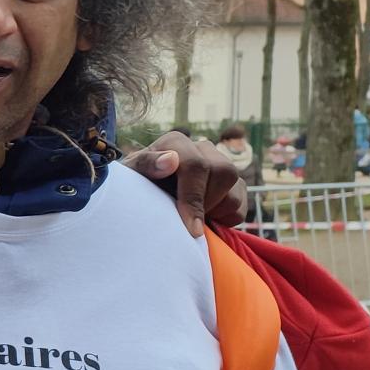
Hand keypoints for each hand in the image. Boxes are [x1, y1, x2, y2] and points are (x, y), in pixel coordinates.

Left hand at [124, 131, 244, 236]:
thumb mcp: (130, 176)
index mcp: (176, 142)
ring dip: (213, 212)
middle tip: (183, 220)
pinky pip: (239, 207)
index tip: (190, 227)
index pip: (196, 165)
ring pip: (235, 191)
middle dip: (206, 202)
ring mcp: (221, 166)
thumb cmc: (133, 186)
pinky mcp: (234, 186)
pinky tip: (201, 218)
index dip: (194, 197)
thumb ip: (146, 165)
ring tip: (187, 217)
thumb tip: (171, 160)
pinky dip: (223, 220)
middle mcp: (203, 149)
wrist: (141, 199)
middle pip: (223, 172)